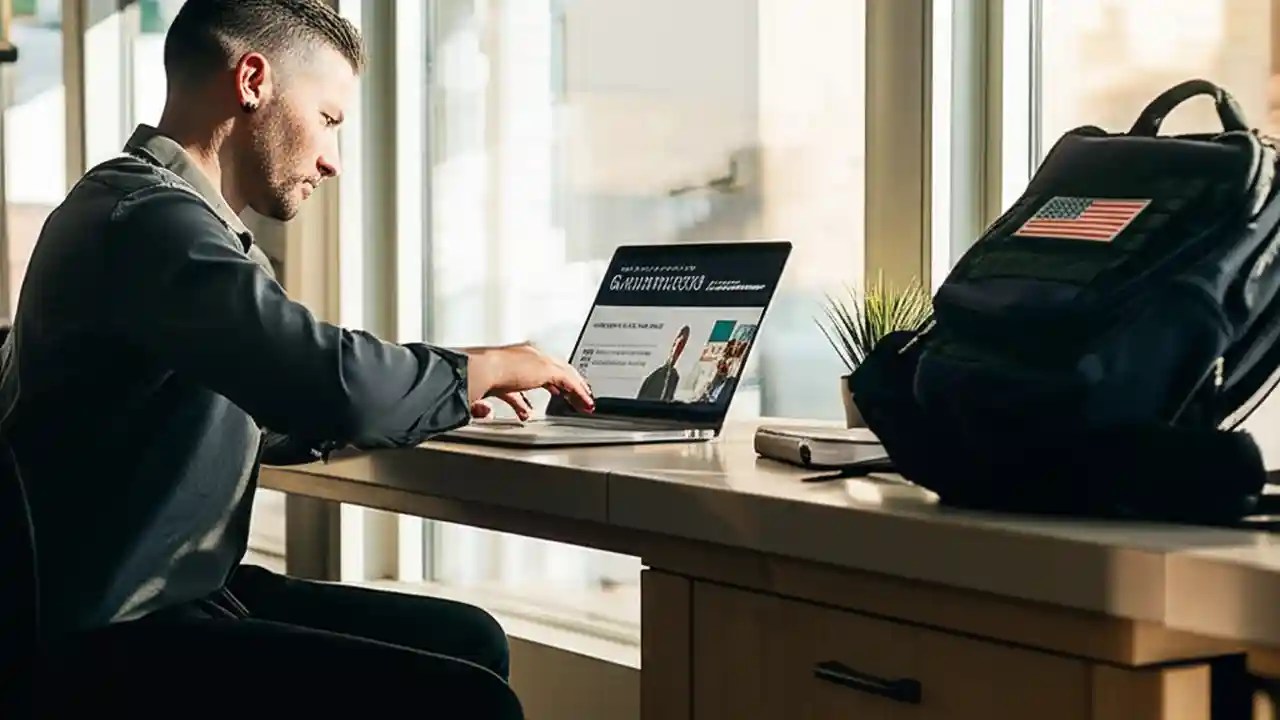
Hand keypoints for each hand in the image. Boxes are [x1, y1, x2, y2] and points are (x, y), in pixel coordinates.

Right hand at [464, 343, 594, 417]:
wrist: (479, 370)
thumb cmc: (474, 377)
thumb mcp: (483, 392)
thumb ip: (486, 403)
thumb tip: (485, 411)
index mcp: (511, 358)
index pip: (537, 369)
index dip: (549, 381)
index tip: (555, 390)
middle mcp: (527, 356)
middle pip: (555, 369)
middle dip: (567, 384)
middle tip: (575, 396)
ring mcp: (538, 360)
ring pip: (565, 374)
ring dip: (577, 389)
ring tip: (585, 401)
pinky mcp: (547, 369)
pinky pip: (569, 381)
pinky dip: (578, 392)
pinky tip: (584, 402)